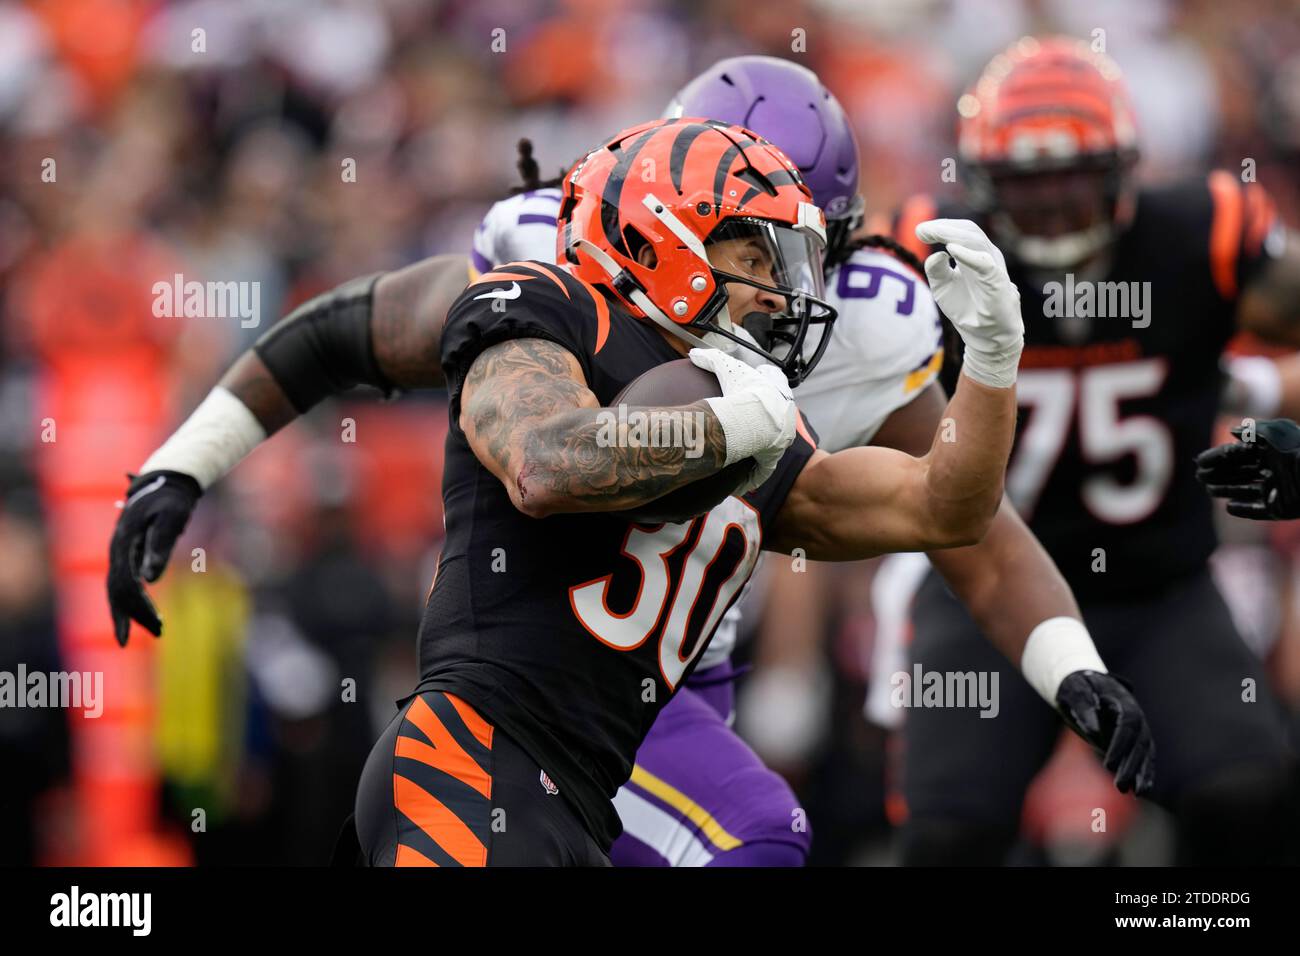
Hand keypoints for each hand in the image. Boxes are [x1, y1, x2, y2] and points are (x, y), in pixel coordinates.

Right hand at [107, 470, 201, 645]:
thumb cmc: (172, 498)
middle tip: (159, 633)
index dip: (133, 608)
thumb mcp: (172, 519)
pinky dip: (135, 599)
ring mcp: (120, 552)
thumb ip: (161, 547)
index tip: (150, 628)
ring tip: (158, 629)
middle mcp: (117, 549)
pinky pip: (126, 582)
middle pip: (117, 590)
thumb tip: (151, 580)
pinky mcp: (127, 553)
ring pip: (119, 589)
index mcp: (124, 542)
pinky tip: (148, 613)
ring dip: (134, 611)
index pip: (124, 583)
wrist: (167, 479)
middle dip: (135, 615)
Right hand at [689, 347, 796, 493]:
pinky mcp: (772, 457)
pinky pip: (761, 469)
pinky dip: (750, 476)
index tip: (764, 380)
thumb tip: (694, 352)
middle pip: (779, 412)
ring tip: (751, 453)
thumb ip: (711, 358)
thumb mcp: (726, 368)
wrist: (753, 420)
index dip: (770, 380)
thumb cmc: (742, 393)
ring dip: (762, 447)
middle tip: (758, 419)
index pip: (776, 381)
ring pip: (773, 442)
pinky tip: (741, 485)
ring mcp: (779, 437)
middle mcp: (782, 414)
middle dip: (772, 415)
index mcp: (776, 391)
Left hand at [915, 218, 1022, 387]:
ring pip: (976, 241)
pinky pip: (984, 263)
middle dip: (944, 227)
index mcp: (973, 256)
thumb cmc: (966, 309)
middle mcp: (985, 257)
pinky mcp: (997, 282)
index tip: (919, 231)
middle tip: (921, 230)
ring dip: (953, 235)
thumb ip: (936, 270)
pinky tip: (951, 250)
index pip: (960, 232)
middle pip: (968, 231)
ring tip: (933, 233)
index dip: (941, 227)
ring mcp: (993, 268)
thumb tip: (936, 254)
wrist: (986, 337)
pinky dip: (968, 255)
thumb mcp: (943, 288)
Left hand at [1056, 671, 1155, 795]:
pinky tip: (1141, 791)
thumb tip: (1092, 732)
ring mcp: (1138, 728)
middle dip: (1131, 765)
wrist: (1086, 682)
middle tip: (1119, 786)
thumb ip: (1084, 708)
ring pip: (1146, 753)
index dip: (1119, 745)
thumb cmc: (1078, 685)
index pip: (1126, 725)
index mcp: (1122, 701)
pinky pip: (1144, 758)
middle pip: (1139, 743)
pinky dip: (1144, 773)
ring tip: (1137, 793)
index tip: (1107, 765)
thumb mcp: (1075, 690)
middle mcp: (1136, 716)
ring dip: (1142, 773)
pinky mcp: (1134, 740)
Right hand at [1195, 419, 1299, 519]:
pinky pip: (1258, 511)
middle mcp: (1273, 470)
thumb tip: (1233, 433)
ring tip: (1210, 490)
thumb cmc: (1297, 448)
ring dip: (1226, 490)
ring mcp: (1277, 490)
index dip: (1218, 457)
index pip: (1238, 454)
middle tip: (1200, 477)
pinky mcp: (1281, 509)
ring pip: (1245, 491)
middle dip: (1219, 474)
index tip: (1200, 462)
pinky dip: (1244, 509)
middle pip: (1239, 473)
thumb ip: (1252, 431)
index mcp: (1271, 452)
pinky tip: (1229, 506)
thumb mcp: (1275, 432)